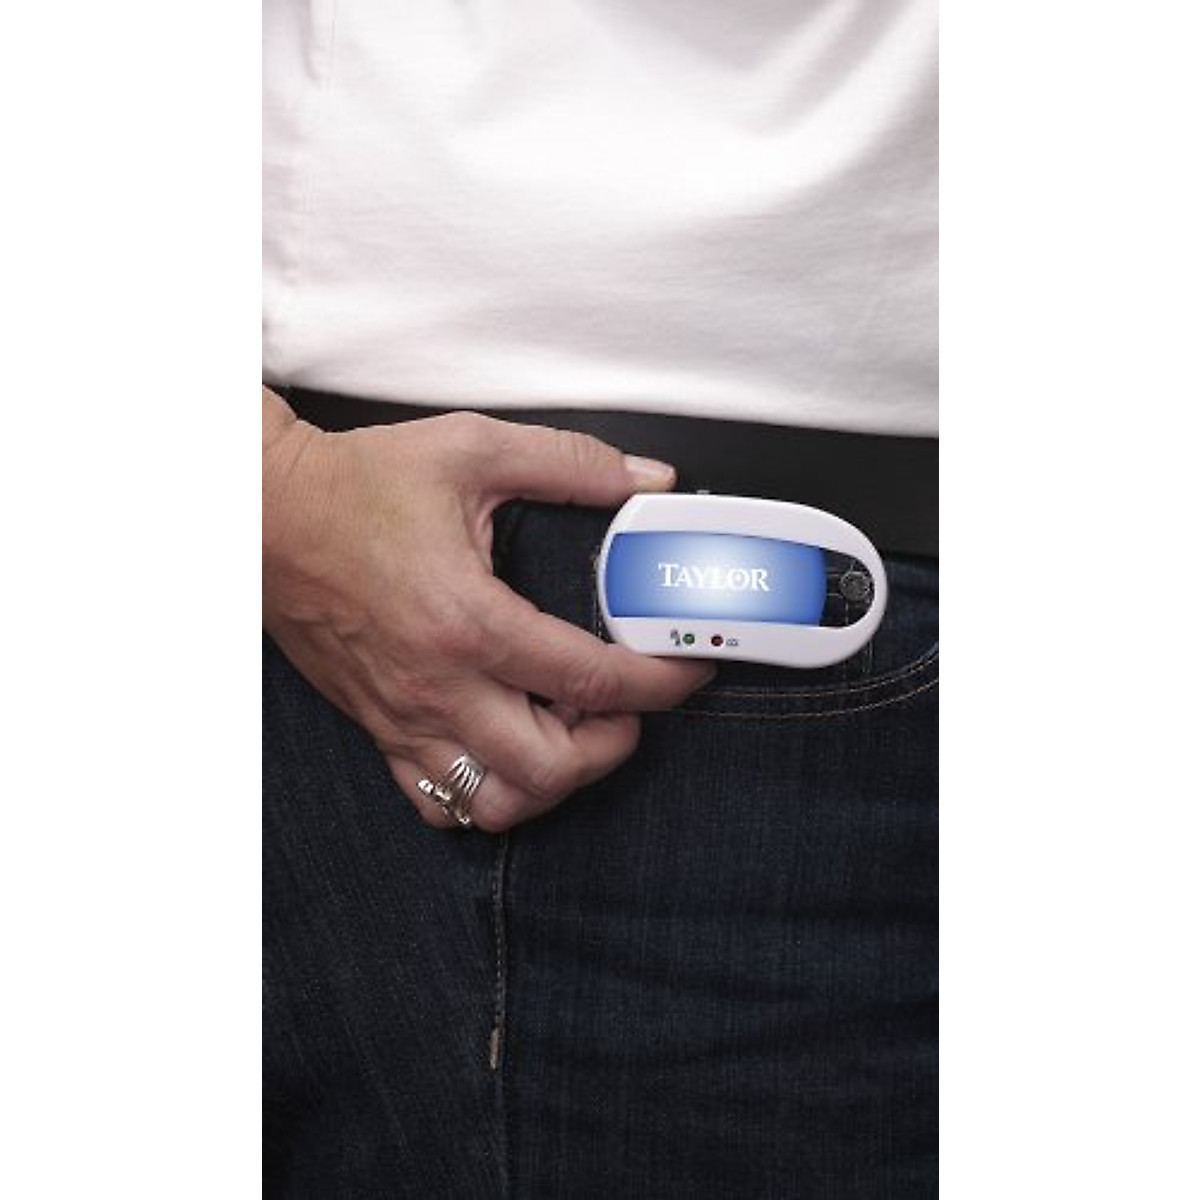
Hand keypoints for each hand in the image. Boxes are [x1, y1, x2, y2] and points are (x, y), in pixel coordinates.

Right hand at [263, 393, 712, 831]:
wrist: (265, 512)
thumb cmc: (355, 486)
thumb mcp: (473, 450)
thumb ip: (571, 465)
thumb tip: (645, 482)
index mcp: (467, 621)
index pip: (592, 681)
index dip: (659, 681)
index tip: (687, 668)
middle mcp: (436, 686)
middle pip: (549, 769)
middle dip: (612, 747)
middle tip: (630, 705)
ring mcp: (403, 718)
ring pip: (494, 803)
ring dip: (551, 781)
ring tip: (570, 731)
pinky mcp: (378, 727)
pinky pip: (435, 801)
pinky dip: (485, 792)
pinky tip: (504, 747)